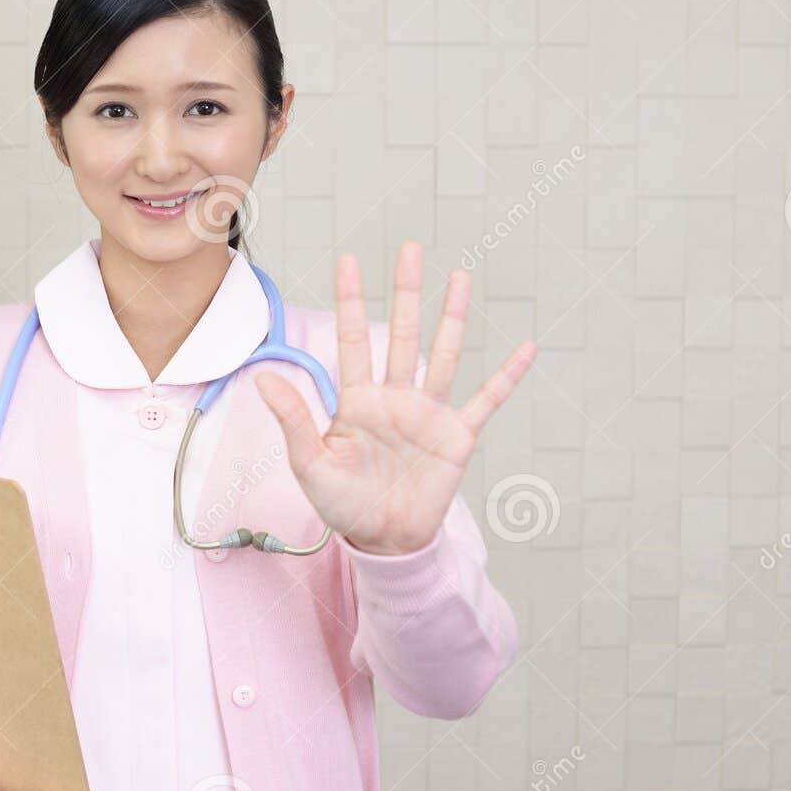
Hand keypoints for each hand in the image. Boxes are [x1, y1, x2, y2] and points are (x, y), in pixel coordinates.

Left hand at [254, 240, 536, 555]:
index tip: (349, 260)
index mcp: (357, 400)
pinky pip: (487, 400)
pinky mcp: (457, 436)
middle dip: (406, 292)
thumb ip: (294, 418)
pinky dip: (507, 376)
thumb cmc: (342, 505)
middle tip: (410, 249)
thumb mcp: (310, 464)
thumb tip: (262, 377)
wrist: (383, 542)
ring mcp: (428, 413)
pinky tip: (527, 348)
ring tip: (459, 277)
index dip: (351, 300)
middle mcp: (394, 397)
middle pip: (402, 334)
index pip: (353, 339)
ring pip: (443, 354)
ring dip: (451, 318)